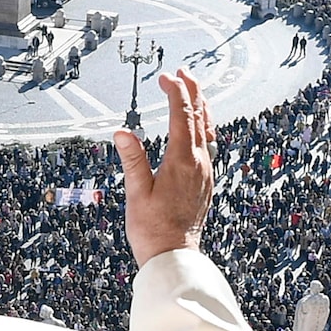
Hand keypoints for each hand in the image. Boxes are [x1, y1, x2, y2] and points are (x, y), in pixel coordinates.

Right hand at [113, 69, 214, 267]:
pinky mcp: (205, 183)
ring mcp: (205, 173)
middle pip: (200, 118)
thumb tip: (122, 132)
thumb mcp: (137, 193)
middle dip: (192, 92)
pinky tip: (196, 128)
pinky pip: (208, 146)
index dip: (175, 93)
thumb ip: (132, 160)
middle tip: (182, 73)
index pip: (181, 116)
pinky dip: (202, 127)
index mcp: (182, 162)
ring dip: (200, 108)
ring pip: (207, 131)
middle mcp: (199, 164)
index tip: (165, 78)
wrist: (174, 256)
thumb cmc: (153, 229)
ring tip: (192, 92)